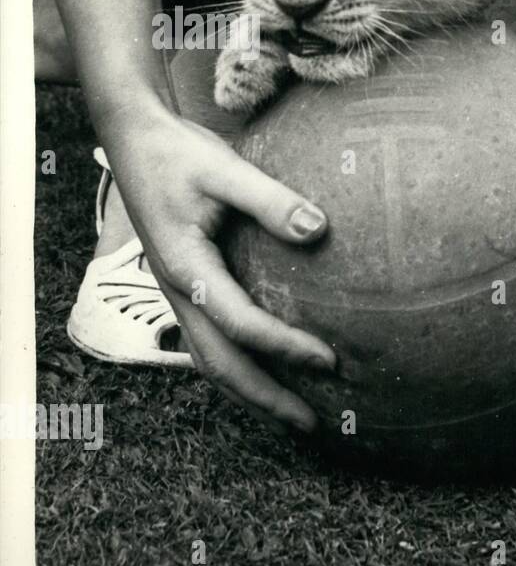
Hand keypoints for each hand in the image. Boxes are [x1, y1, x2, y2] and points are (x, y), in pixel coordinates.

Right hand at [98, 98, 334, 431]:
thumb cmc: (179, 153)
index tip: (330, 362)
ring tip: (294, 415)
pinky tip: (271, 370)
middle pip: (219, 364)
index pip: (240, 324)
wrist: (135, 139)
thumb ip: (271, 200)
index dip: (285, 346)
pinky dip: (241, 364)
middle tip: (312, 425)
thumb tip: (320, 229)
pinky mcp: (188, 285)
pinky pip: (212, 340)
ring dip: (251, 390)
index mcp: (185, 268)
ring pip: (211, 359)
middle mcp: (177, 291)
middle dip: (265, 398)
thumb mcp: (226, 169)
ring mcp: (179, 293)